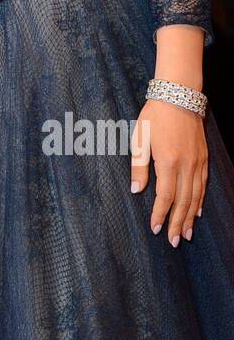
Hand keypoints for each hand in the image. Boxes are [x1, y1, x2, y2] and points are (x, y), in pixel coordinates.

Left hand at [130, 100, 207, 245]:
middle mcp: (186, 165)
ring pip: (195, 196)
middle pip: (183, 202)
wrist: (179, 97)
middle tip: (174, 242)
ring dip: (190, 217)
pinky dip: (200, 200)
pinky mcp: (203, 159)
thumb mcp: (140, 139)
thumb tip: (136, 191)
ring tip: (186, 234)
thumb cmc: (154, 117)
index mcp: (168, 162)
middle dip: (178, 223)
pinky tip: (197, 211)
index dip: (160, 215)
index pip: (165, 197)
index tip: (156, 229)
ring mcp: (198, 163)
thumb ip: (138, 167)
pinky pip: (203, 185)